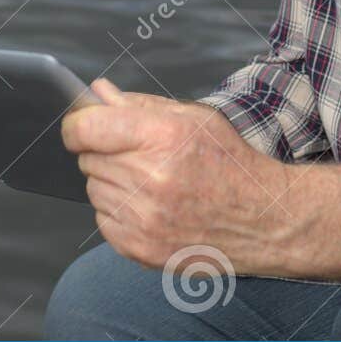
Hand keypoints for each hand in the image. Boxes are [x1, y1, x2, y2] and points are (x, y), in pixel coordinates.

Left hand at [62, 78, 296, 275]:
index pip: (86, 128)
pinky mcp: (141, 248)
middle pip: (88, 158)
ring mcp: (144, 218)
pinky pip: (103, 220)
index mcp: (162, 136)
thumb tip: (97, 93)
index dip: (77, 125)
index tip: (82, 127)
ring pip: (93, 189)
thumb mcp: (192, 118)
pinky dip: (118, 212)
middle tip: (139, 156)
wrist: (263, 220)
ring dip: (112, 183)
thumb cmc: (229, 164)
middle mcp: (150, 177)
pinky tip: (151, 207)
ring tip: (150, 183)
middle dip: (105, 152)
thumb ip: (139, 105)